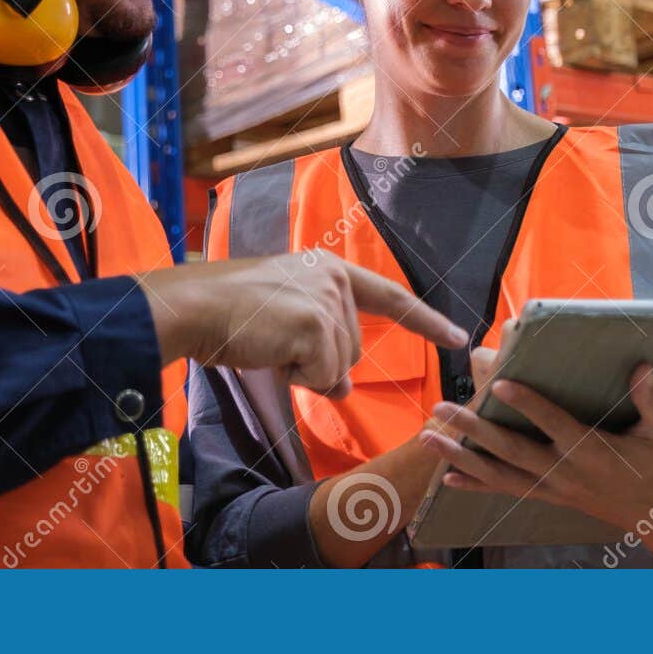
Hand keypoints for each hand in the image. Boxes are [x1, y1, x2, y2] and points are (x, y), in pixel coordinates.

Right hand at [141, 251, 466, 398]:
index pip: (389, 295)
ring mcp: (326, 300)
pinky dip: (296, 376)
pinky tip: (269, 351)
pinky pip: (323, 377)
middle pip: (352, 348)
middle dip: (318, 362)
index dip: (425, 320)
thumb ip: (319, 338)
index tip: (459, 337)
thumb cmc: (227, 314)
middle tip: (272, 343)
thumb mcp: (283, 316)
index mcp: (326, 269)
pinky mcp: (316, 325)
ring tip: (267, 343)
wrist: (193, 307)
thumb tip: (341, 385)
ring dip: (304, 370)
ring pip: (338, 367)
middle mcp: (332, 278)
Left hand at [416, 362, 652, 564]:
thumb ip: (650, 399)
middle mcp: (564, 471)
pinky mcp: (546, 496)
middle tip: (441, 407)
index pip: (554, 424)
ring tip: (427, 437)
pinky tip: (446, 478)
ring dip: (460, 456)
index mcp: (591, 451)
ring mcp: (551, 487)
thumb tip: (639, 364)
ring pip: (498, 473)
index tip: (499, 383)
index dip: (527, 404)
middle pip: (511, 450)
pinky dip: (475, 485)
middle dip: (473, 429)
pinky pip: (505, 491)